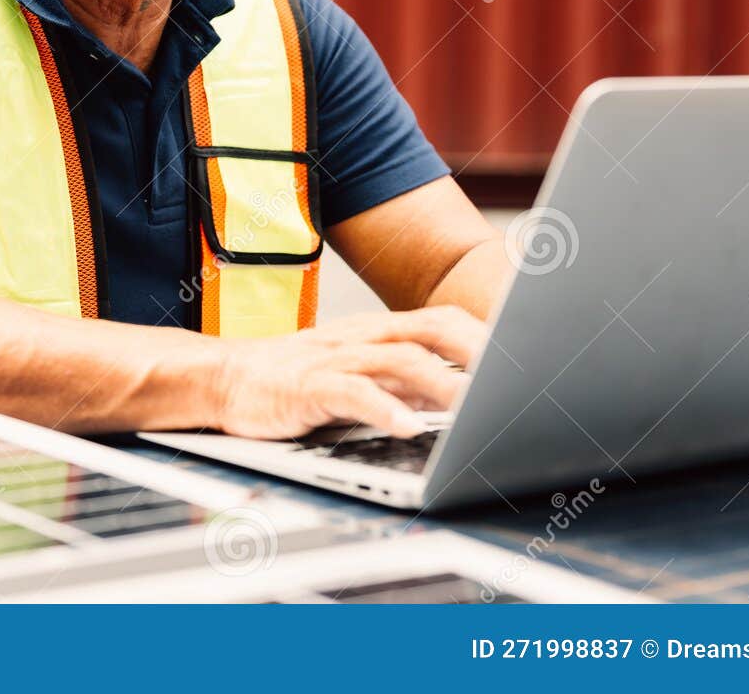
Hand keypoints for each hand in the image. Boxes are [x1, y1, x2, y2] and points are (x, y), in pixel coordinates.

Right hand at [209, 305, 487, 439]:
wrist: (224, 379)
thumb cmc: (292, 379)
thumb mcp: (357, 373)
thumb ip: (402, 380)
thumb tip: (458, 391)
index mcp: (376, 332)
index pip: (442, 319)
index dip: (485, 335)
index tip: (525, 358)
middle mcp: (362, 338)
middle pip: (431, 327)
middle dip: (476, 349)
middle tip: (513, 379)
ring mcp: (336, 358)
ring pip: (401, 359)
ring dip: (442, 383)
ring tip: (474, 410)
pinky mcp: (309, 386)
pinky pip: (353, 393)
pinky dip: (385, 409)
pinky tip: (408, 428)